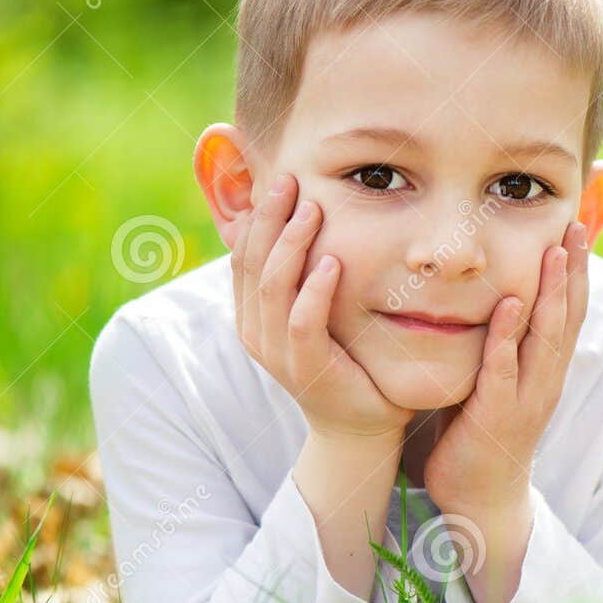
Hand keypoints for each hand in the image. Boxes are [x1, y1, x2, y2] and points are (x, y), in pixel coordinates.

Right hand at [232, 173, 412, 440]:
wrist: (359, 424)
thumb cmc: (344, 359)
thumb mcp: (315, 312)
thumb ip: (301, 276)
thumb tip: (298, 220)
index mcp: (252, 314)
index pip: (243, 254)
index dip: (258, 216)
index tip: (282, 179)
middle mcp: (256, 331)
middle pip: (251, 262)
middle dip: (270, 218)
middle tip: (291, 181)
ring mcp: (277, 352)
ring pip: (272, 287)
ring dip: (292, 245)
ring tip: (313, 210)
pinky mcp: (307, 368)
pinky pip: (302, 323)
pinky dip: (315, 290)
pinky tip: (335, 263)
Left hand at [421, 221, 589, 602]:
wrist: (478, 498)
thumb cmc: (481, 431)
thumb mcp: (500, 378)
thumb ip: (504, 340)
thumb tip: (501, 294)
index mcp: (547, 369)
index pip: (568, 311)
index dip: (576, 270)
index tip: (577, 226)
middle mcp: (546, 379)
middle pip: (567, 316)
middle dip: (574, 269)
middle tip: (577, 223)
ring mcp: (527, 398)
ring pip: (547, 338)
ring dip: (553, 293)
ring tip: (558, 250)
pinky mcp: (498, 416)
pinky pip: (505, 369)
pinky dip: (508, 336)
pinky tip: (510, 304)